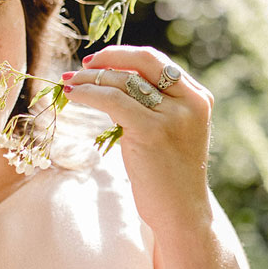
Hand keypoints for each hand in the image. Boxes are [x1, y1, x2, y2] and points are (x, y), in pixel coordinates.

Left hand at [63, 46, 214, 231]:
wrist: (182, 213)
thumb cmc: (171, 176)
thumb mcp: (171, 131)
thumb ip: (156, 104)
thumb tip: (114, 79)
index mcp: (198, 97)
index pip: (158, 61)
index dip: (125, 56)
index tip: (100, 61)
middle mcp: (190, 101)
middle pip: (144, 61)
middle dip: (109, 57)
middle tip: (83, 64)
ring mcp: (172, 116)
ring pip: (123, 81)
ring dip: (90, 78)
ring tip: (69, 82)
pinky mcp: (151, 131)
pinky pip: (112, 100)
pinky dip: (87, 93)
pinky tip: (72, 95)